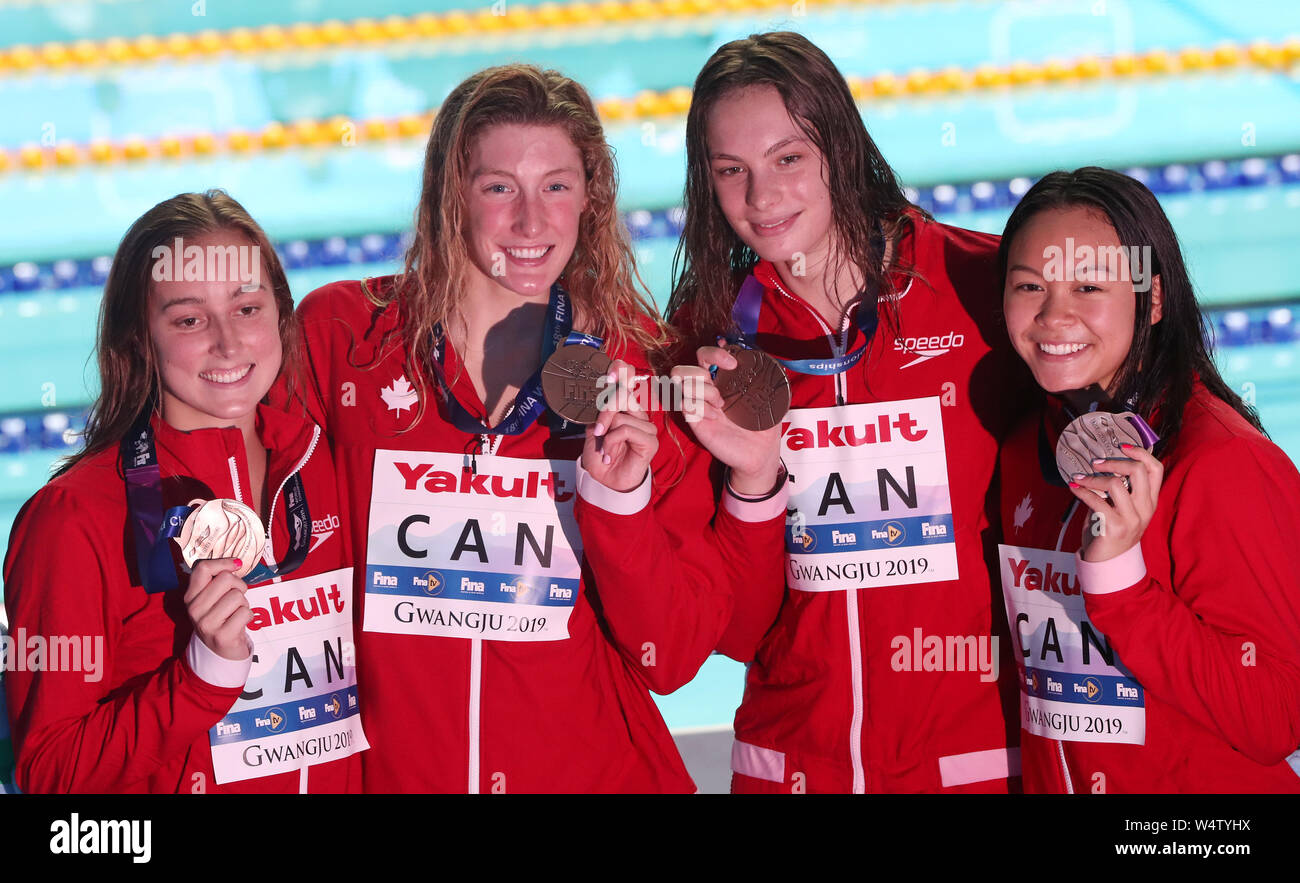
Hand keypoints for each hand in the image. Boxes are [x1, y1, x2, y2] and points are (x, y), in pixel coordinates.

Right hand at [184, 557, 252, 660]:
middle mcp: (194, 609)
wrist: (220, 652)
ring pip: (237, 596)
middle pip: (226, 579)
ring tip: (236, 612)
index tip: (236, 565)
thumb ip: (218, 580)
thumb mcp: (212, 599)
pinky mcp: (222, 635)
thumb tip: (237, 562)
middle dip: (239, 585)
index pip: (203, 568)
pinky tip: (239, 623)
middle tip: (237, 598)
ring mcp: (207, 623)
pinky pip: (245, 612)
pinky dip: (248, 616)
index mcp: (191, 596)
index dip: (224, 562)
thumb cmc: (221, 618)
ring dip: (243, 603)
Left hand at [582, 359, 658, 492]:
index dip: (622, 371)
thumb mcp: (592, 430)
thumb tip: (597, 394)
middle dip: (604, 412)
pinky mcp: (650, 440)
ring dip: (605, 436)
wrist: (605, 481)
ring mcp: (646, 427)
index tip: (613, 369)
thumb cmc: (600, 456)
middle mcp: (637, 414)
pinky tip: (609, 455)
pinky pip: (626, 430)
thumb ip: (597, 412)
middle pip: (623, 395)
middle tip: (596, 431)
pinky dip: (612, 442)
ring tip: (604, 450)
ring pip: (621, 416)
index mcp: (625, 408)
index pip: (629, 381)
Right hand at [670, 342, 781, 493]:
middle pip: (684, 367)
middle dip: (700, 368)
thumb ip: (766, 381)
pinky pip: (686, 405)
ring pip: (683, 383)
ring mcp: (699, 406)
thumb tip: (772, 364)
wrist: (761, 454)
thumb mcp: (769, 400)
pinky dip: (700, 407)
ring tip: (721, 404)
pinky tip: (716, 418)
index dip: (714, 353)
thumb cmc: (763, 426)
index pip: (705, 356)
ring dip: (702, 389)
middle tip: (722, 382)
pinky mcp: (696, 422)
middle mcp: (707, 391)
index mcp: (722, 381)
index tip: (734, 363)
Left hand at [1069, 444, 1163, 561]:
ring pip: (1115, 485)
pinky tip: (1073, 487)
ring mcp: (1131, 519)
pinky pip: (1096, 501)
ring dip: (1093, 479)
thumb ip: (1119, 488)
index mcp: (1150, 501)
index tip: (1122, 445)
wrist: (1107, 562)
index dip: (1141, 453)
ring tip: (1079, 478)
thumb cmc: (1111, 529)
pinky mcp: (1114, 528)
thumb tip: (1102, 462)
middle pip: (1138, 471)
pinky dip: (1082, 491)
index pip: (1156, 470)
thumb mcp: (1122, 508)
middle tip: (1095, 463)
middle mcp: (1145, 509)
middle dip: (1114, 462)